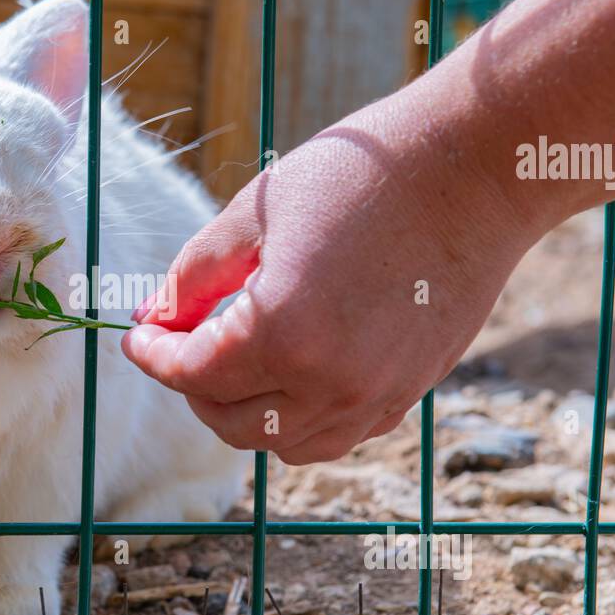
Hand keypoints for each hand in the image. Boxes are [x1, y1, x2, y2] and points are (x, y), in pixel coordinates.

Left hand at [122, 101, 538, 464]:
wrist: (477, 170)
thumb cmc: (361, 175)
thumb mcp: (254, 212)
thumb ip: (193, 276)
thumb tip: (153, 319)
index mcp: (284, 333)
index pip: (191, 373)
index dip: (154, 356)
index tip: (137, 337)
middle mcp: (331, 383)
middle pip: (230, 421)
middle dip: (192, 385)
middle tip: (182, 339)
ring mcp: (376, 396)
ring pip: (283, 443)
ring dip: (244, 410)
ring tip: (235, 356)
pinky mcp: (409, 394)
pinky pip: (335, 434)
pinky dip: (298, 417)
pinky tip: (292, 369)